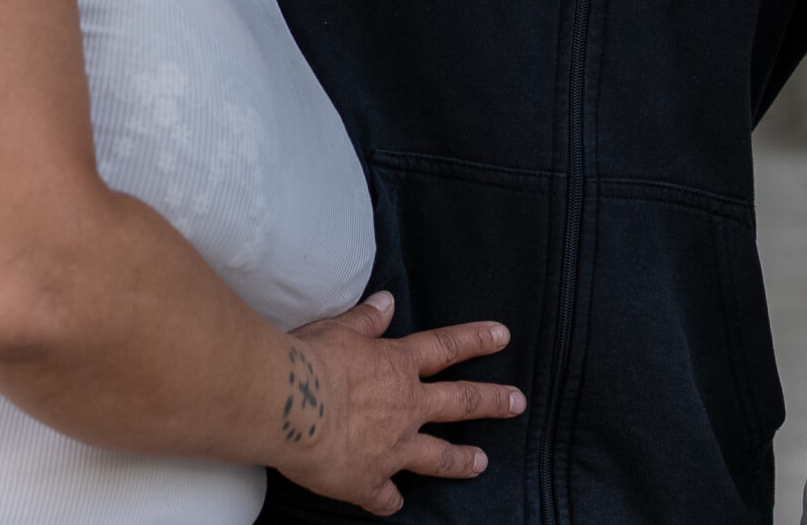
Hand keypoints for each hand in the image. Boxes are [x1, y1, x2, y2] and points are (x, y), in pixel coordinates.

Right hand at [278, 293, 524, 515]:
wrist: (288, 406)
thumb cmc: (309, 360)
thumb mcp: (338, 329)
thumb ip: (365, 320)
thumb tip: (387, 301)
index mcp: (397, 366)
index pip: (446, 347)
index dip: (475, 340)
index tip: (503, 336)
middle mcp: (405, 407)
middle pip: (458, 402)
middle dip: (492, 401)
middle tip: (518, 403)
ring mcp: (392, 448)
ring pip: (437, 455)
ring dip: (460, 460)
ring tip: (481, 463)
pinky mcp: (368, 481)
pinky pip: (385, 496)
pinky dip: (388, 501)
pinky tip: (392, 505)